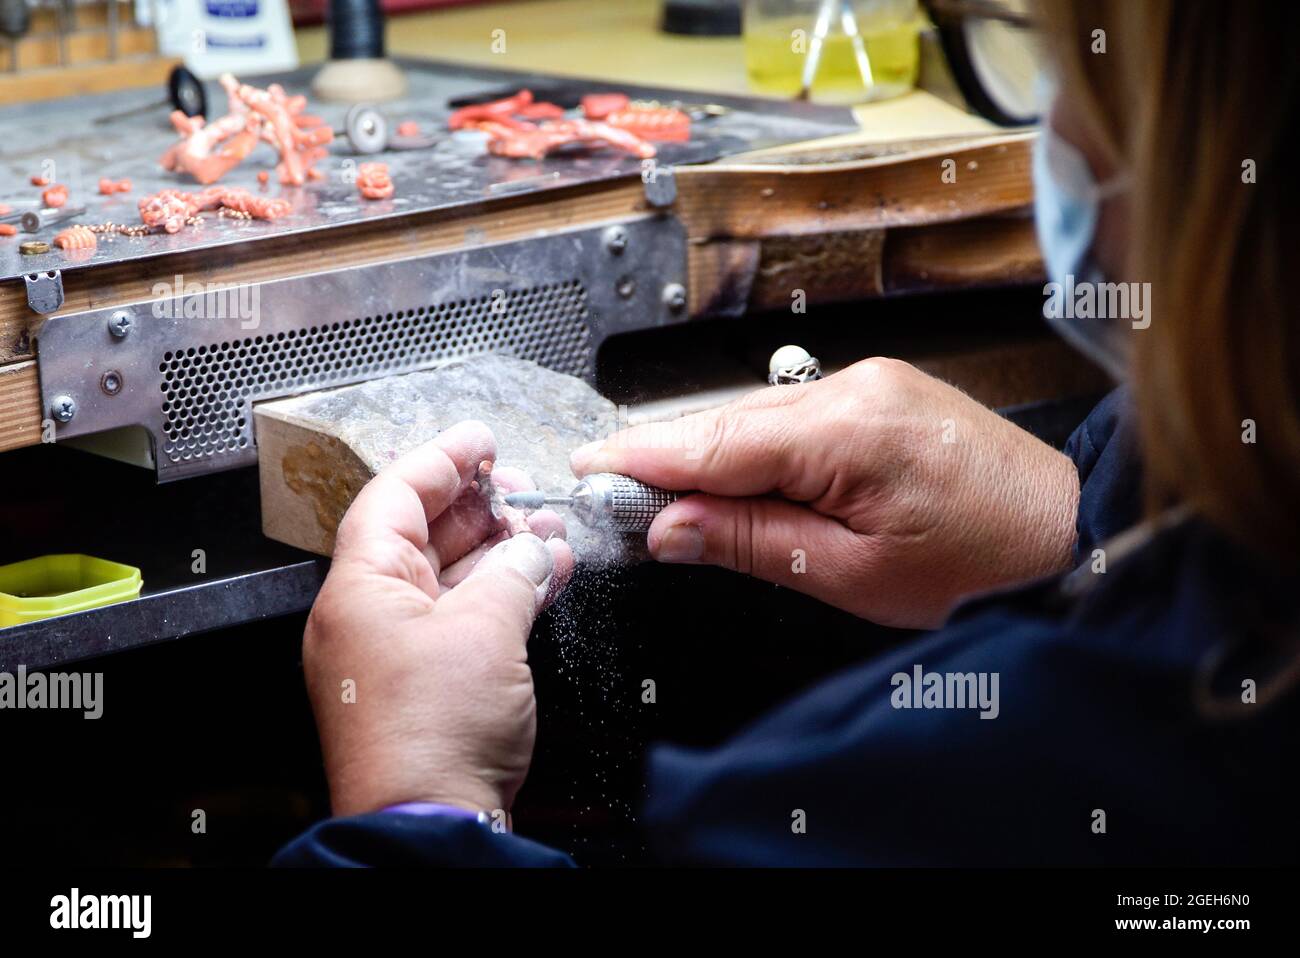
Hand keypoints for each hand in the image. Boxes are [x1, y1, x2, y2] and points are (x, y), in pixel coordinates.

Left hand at [303, 420, 572, 818]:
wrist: (433, 825)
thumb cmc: (431, 737)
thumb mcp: (486, 630)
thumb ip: (514, 573)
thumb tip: (534, 549)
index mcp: (359, 591)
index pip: (393, 497)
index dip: (440, 459)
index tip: (478, 440)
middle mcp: (370, 617)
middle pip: (423, 535)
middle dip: (481, 506)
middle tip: (523, 486)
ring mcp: (399, 652)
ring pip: (451, 578)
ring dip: (503, 550)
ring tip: (550, 530)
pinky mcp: (429, 684)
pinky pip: (465, 618)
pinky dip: (504, 594)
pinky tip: (545, 577)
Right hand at [571, 358, 1078, 628]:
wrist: (1066, 530)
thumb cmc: (982, 563)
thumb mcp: (852, 574)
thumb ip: (752, 540)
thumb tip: (671, 527)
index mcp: (850, 431)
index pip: (716, 443)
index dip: (644, 459)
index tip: (589, 469)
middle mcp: (856, 388)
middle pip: (728, 422)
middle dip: (666, 459)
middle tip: (613, 495)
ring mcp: (869, 382)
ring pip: (756, 416)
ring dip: (707, 454)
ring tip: (663, 497)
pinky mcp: (879, 390)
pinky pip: (791, 414)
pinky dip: (751, 445)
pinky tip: (730, 474)